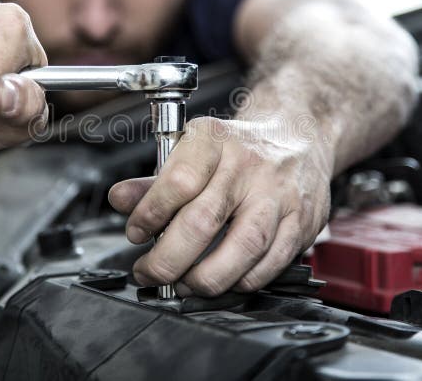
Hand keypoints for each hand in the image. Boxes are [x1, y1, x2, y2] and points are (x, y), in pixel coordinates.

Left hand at [108, 116, 331, 296]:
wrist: (298, 136)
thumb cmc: (239, 148)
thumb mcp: (194, 151)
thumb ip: (156, 181)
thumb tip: (120, 200)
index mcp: (215, 140)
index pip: (178, 181)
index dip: (150, 214)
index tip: (135, 232)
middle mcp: (249, 165)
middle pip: (204, 221)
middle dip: (168, 259)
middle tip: (150, 272)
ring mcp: (279, 194)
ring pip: (242, 247)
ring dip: (205, 278)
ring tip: (184, 284)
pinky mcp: (301, 221)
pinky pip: (270, 264)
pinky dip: (241, 282)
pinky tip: (222, 281)